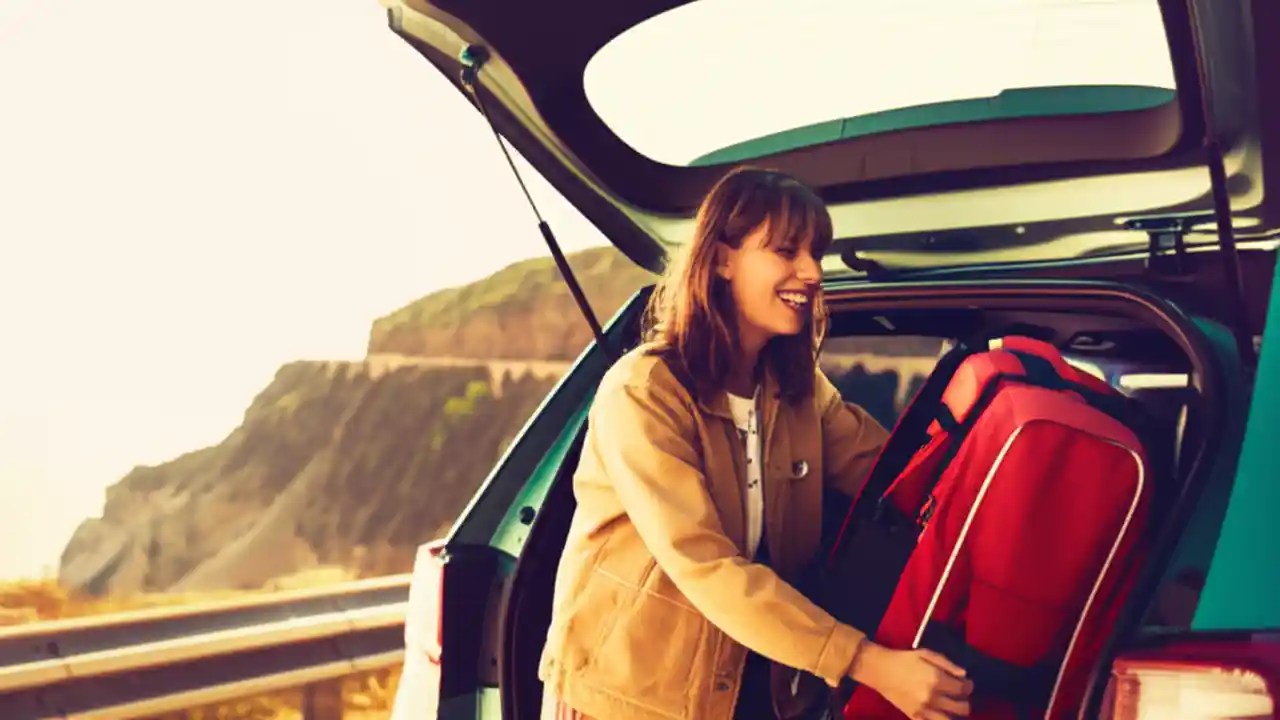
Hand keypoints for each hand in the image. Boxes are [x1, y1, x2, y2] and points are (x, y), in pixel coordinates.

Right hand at [849, 641, 972, 718]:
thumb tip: (964, 675)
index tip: (966, 684)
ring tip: (951, 707)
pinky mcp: (914, 717)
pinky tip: (939, 713)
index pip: (963, 689)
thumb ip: (947, 664)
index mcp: (936, 679)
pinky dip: (940, 719)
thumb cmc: (903, 659)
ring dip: (955, 714)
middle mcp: (932, 697)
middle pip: (961, 708)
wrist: (879, 670)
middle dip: (964, 701)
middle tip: (958, 695)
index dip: (968, 686)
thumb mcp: (926, 654)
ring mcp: (923, 710)